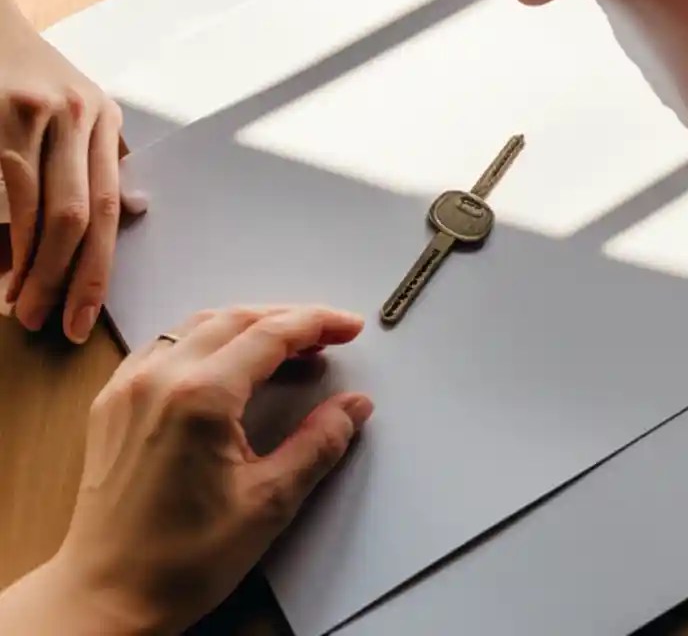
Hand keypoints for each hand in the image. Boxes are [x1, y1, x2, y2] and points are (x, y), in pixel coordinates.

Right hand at [0, 0, 145, 342]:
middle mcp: (77, 115)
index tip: (83, 318)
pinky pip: (3, 192)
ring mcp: (32, 113)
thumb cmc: (27, 75)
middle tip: (44, 322)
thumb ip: (102, 158)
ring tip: (15, 303)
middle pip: (78, 218)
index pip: (108, 210)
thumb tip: (133, 211)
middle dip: (62, 279)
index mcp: (105, 119)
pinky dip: (0, 236)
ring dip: (25, 266)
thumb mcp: (79, 106)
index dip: (97, 270)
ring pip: (37, 210)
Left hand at [0, 305, 372, 634]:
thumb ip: (318, 444)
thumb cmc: (180, 559)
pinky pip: (163, 348)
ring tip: (289, 348)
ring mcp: (128, 389)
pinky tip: (227, 364)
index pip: (269, 335)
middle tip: (329, 334)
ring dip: (247, 326)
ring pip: (195, 326)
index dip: (317, 324)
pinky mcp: (111, 405)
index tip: (349, 328)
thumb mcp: (270, 502)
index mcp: (199, 397)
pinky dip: (204, 341)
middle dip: (288, 319)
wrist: (108, 596)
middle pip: (234, 319)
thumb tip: (352, 407)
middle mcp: (157, 380)